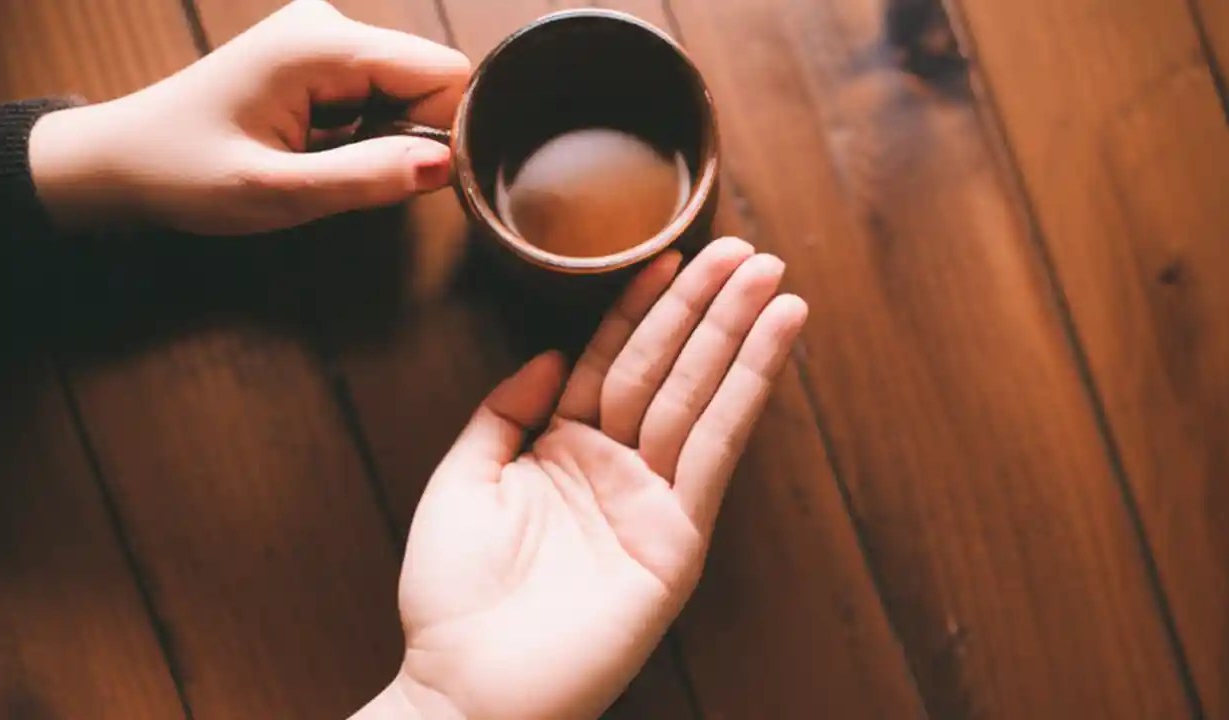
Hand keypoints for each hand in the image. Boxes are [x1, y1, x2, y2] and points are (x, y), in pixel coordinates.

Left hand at [28, 0, 468, 233]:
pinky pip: (378, 95)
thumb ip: (364, 178)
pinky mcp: (316, 58)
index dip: (442, 130)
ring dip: (385, 139)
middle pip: (428, 78)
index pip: (443, 71)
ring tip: (322, 164)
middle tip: (348, 175)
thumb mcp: (277, 192)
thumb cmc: (185, 174)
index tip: (400, 176)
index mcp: (321, 43)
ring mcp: (321, 38)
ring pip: (407, 90)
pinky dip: (364, 134)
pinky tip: (316, 152)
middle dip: (411, 137)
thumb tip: (445, 166)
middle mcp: (327, 25)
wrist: (121, 161)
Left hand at [359, 238, 807, 718]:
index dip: (640, 308)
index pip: (610, 361)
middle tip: (745, 252)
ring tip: (776, 279)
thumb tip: (552, 354)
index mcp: (561, 449)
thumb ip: (505, 410)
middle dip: (705, 308)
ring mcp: (652, 500)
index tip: (669, 256)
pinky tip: (778, 340)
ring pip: (700, 397)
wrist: (466, 683)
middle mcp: (614, 467)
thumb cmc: (451, 592)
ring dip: (739, 336)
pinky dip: (750, 390)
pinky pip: (718, 448)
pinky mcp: (680, 537)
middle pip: (665, 368)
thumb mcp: (462, 477)